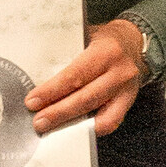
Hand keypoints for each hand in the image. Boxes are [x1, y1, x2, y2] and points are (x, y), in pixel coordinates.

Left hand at [25, 20, 145, 136]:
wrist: (132, 41)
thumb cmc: (104, 40)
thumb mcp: (86, 37)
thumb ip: (67, 55)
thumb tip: (36, 76)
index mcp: (106, 51)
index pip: (75, 75)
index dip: (52, 91)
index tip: (32, 101)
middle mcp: (120, 71)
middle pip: (85, 98)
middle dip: (58, 113)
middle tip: (38, 122)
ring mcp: (127, 89)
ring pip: (98, 113)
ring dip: (71, 124)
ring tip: (52, 129)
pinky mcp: (130, 102)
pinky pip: (111, 122)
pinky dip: (91, 129)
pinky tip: (75, 129)